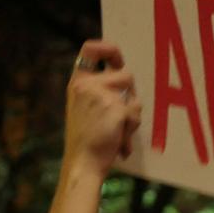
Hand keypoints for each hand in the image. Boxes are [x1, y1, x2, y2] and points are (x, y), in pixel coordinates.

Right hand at [63, 39, 139, 169]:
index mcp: (78, 83)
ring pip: (133, 94)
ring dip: (132, 114)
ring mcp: (101, 94)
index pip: (90, 50)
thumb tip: (126, 80)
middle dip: (130, 95)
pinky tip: (119, 141)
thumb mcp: (84, 108)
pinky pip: (135, 111)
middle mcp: (87, 84)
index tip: (117, 58)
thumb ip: (99, 91)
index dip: (108, 48)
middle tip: (123, 115)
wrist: (83, 163)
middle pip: (125, 74)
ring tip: (118, 132)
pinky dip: (132, 128)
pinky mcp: (115, 107)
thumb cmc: (85, 141)